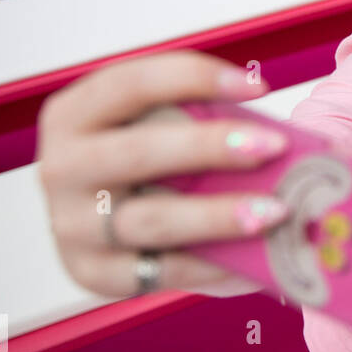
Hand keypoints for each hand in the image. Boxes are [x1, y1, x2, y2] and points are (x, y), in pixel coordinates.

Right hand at [36, 50, 291, 296]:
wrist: (108, 225)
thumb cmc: (148, 163)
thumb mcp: (157, 129)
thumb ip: (198, 122)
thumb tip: (292, 140)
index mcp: (72, 115)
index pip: (131, 84)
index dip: (194, 77)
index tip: (257, 86)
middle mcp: (60, 168)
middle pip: (137, 152)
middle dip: (209, 146)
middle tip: (273, 146)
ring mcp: (71, 225)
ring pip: (151, 218)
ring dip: (218, 214)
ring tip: (275, 211)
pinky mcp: (91, 273)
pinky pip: (158, 270)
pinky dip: (211, 265)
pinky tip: (252, 259)